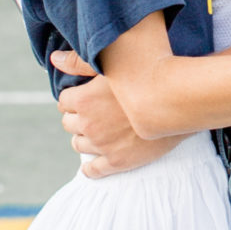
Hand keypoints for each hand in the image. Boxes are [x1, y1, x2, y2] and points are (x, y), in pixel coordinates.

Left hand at [51, 49, 185, 176]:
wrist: (176, 101)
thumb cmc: (145, 74)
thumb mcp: (111, 61)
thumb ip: (80, 61)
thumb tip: (55, 59)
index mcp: (84, 99)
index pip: (64, 101)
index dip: (73, 96)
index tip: (82, 95)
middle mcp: (88, 124)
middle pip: (68, 123)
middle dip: (77, 117)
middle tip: (90, 112)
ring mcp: (102, 145)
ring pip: (78, 145)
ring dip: (83, 137)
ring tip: (95, 131)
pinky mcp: (118, 161)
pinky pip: (94, 170)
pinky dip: (89, 168)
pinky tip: (90, 166)